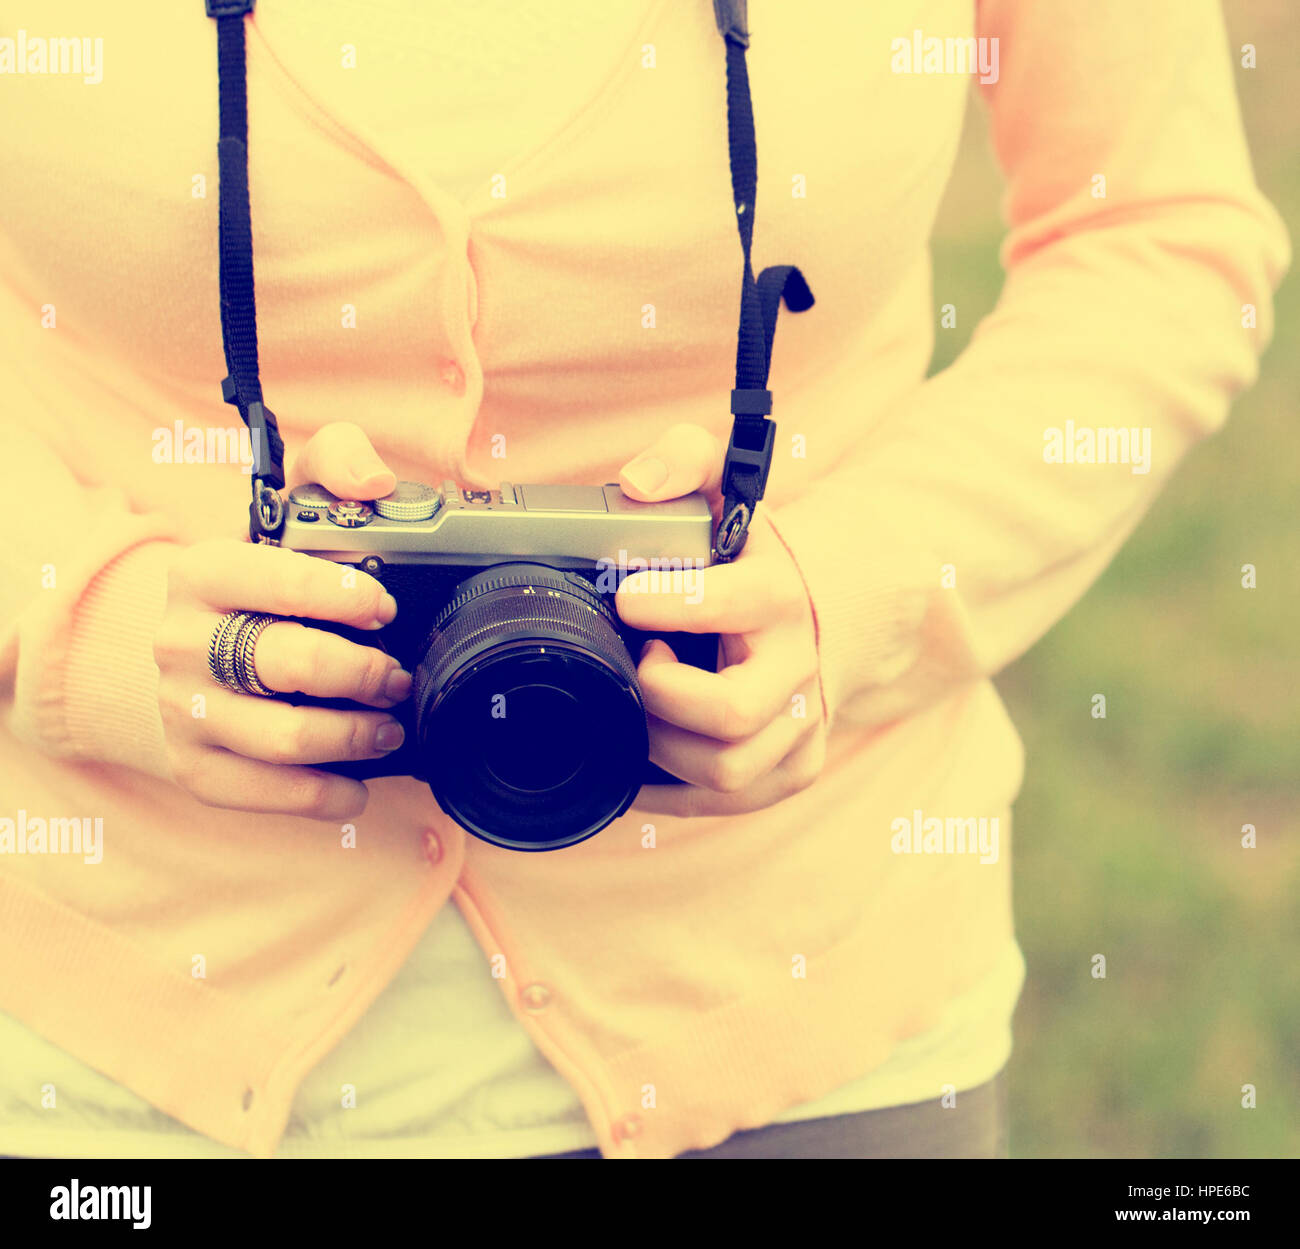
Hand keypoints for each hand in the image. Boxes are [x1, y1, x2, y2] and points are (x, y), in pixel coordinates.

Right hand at [153, 423, 406, 820]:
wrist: (192, 649)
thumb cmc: (262, 581)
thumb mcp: (289, 506)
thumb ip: (334, 463)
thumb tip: (374, 480)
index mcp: (201, 573)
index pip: (278, 580)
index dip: (345, 595)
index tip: (385, 607)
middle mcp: (180, 642)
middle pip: (288, 664)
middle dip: (364, 673)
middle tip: (398, 676)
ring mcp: (182, 710)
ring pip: (282, 737)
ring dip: (353, 737)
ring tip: (391, 726)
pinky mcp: (193, 768)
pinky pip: (263, 794)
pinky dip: (321, 796)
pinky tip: (357, 785)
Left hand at [615, 424, 826, 815]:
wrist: (809, 613)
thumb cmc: (744, 555)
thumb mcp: (722, 487)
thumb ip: (682, 458)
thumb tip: (636, 485)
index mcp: (779, 594)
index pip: (734, 604)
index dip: (672, 605)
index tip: (627, 598)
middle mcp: (799, 666)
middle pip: (730, 712)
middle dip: (660, 694)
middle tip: (637, 662)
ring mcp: (799, 727)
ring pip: (723, 770)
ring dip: (660, 744)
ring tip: (642, 700)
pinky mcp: (790, 770)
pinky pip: (720, 805)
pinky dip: (666, 789)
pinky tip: (638, 753)